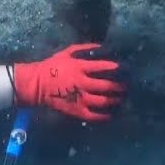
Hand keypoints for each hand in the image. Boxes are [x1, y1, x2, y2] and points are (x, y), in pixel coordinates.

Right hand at [10, 43, 124, 121]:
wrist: (37, 84)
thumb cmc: (53, 66)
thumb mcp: (68, 52)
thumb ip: (86, 49)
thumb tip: (104, 48)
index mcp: (79, 68)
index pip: (102, 67)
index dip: (116, 68)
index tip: (125, 68)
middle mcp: (81, 83)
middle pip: (106, 86)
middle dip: (120, 86)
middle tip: (127, 85)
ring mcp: (79, 99)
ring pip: (103, 101)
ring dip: (116, 100)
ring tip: (122, 98)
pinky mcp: (76, 111)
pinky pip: (94, 116)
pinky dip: (105, 116)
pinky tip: (112, 113)